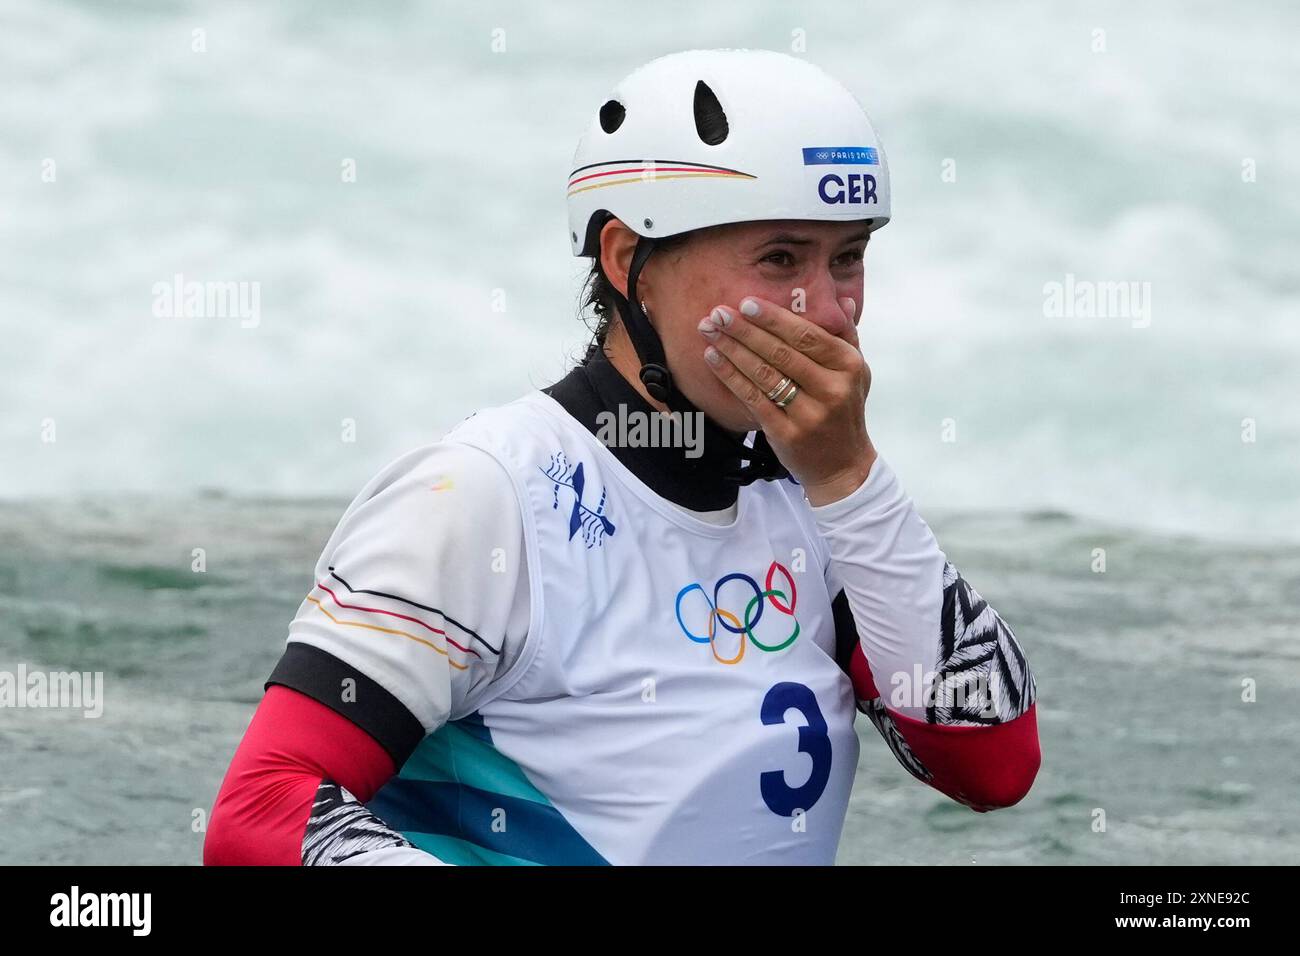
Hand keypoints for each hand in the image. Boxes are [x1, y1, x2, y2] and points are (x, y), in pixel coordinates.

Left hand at [698, 295, 876, 505]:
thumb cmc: (844, 412)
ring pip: (764, 374)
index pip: (806, 335)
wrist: (843, 466)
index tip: (746, 303)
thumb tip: (843, 301)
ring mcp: (809, 414)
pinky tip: (713, 359)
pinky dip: (731, 376)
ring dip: (732, 349)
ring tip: (709, 331)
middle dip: (745, 330)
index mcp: (849, 366)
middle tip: (718, 313)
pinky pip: (753, 399)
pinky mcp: (787, 434)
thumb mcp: (857, 374)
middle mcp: (832, 389)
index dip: (773, 319)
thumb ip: (847, 336)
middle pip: (780, 352)